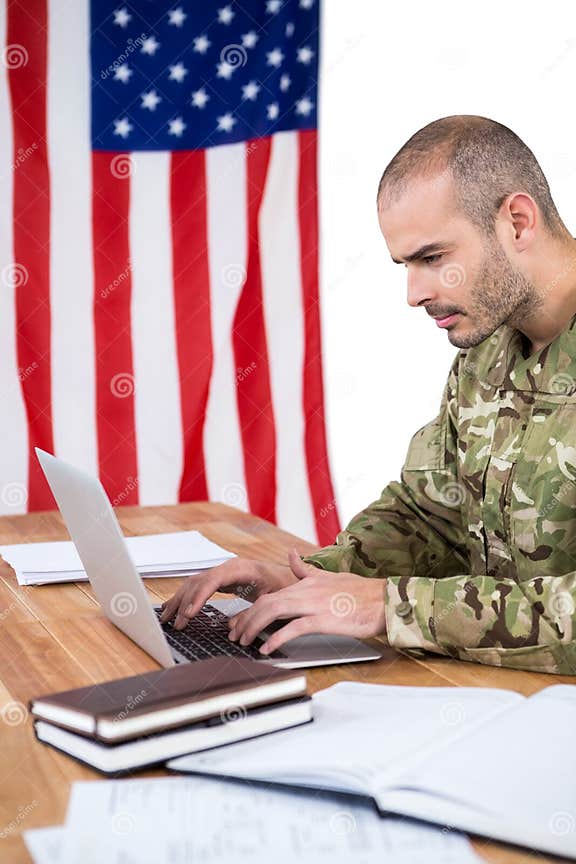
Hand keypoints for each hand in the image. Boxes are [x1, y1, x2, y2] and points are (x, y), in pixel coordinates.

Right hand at [159, 557, 298, 629]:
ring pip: (194, 583)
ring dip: (179, 601)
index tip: (189, 613)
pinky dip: (183, 597)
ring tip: (167, 619)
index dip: (199, 596)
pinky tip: (172, 607)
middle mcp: (228, 566)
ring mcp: (221, 571)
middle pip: (200, 581)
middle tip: (177, 624)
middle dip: (185, 603)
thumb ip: (253, 612)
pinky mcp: (219, 578)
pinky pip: (197, 586)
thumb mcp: (272, 599)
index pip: (214, 580)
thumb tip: (232, 628)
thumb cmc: (281, 586)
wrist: (284, 575)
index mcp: (241, 568)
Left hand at [227, 548, 386, 653]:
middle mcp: (304, 590)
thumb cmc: (359, 592)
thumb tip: (291, 555)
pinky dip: (276, 638)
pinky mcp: (323, 619)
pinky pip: (293, 628)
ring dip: (253, 627)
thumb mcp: (329, 576)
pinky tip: (266, 648)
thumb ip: (306, 569)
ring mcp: (313, 604)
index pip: (268, 594)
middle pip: (264, 602)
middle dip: (245, 619)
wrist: (383, 600)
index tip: (237, 622)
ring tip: (244, 641)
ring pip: (273, 611)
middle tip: (234, 634)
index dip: (249, 609)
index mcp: (304, 582)